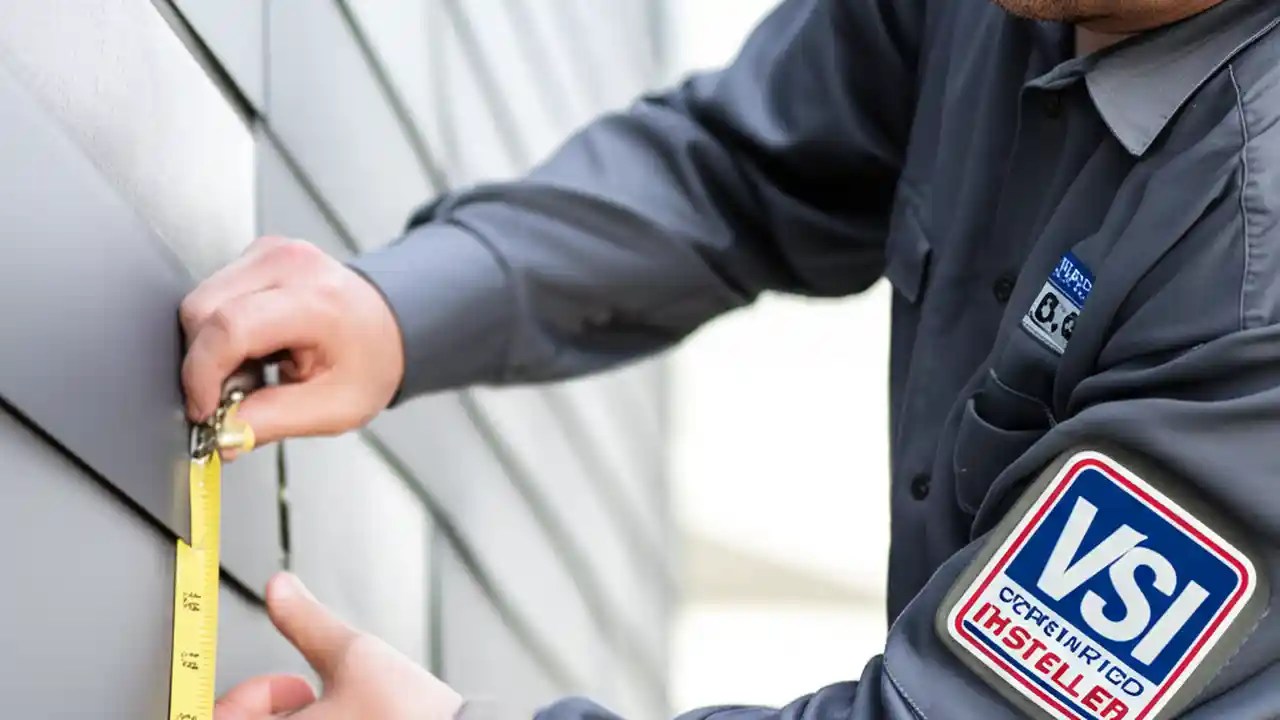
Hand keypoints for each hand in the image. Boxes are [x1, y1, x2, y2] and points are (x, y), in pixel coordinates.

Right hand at [181, 237, 404, 447]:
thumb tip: (221, 434)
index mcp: (318, 301)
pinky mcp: (258, 254)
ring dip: (210, 346)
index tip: (204, 409)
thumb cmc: (369, 363)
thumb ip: (274, 421)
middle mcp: (291, 264)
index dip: (203, 372)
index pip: (232, 326)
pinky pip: (213, 293)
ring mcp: (272, 252)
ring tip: (253, 368)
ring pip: (200, 301)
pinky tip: (254, 346)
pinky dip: (219, 328)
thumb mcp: (335, 409)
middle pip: (203, 310)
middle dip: (204, 362)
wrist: (389, 326)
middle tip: (237, 392)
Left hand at [214, 573, 463, 719]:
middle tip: (310, 694)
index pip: (220, 718)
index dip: (246, 695)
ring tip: (340, 710)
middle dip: (274, 708)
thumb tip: (279, 588)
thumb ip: (307, 621)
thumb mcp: (355, 655)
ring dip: (301, 719)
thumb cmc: (408, 719)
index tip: (281, 684)